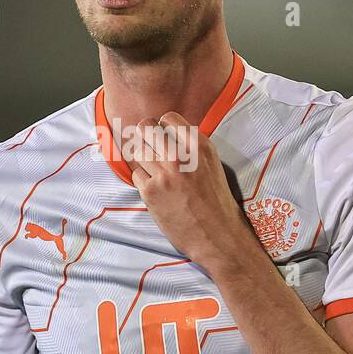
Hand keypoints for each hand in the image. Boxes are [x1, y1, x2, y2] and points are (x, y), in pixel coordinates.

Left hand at [119, 112, 261, 273]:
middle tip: (149, 146)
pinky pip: (136, 174)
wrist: (217, 236)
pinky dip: (142, 179)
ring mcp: (164, 173)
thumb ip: (192, 147)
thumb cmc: (216, 203)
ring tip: (153, 169)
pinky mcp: (151, 191)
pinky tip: (154, 188)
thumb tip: (168, 134)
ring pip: (137, 149)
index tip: (163, 135)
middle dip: (144, 135)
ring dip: (142, 157)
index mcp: (200, 146)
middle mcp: (181, 156)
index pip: (168, 117)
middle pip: (146, 128)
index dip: (162, 126)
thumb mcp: (212, 165)